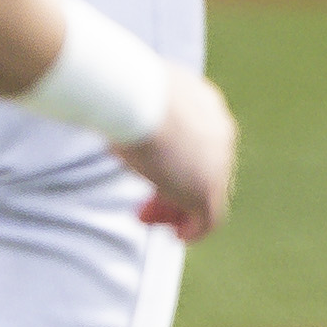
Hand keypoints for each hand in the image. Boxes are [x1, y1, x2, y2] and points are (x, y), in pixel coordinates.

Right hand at [116, 67, 238, 239]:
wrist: (137, 96)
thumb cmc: (125, 90)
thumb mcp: (135, 95)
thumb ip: (133, 105)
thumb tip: (106, 103)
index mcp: (207, 104)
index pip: (201, 141)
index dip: (176, 161)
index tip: (151, 173)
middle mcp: (221, 131)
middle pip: (207, 169)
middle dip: (177, 187)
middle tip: (149, 203)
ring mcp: (218, 162)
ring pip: (209, 195)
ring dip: (181, 211)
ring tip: (155, 222)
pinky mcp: (207, 188)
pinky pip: (210, 218)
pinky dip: (195, 230)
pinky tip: (179, 236)